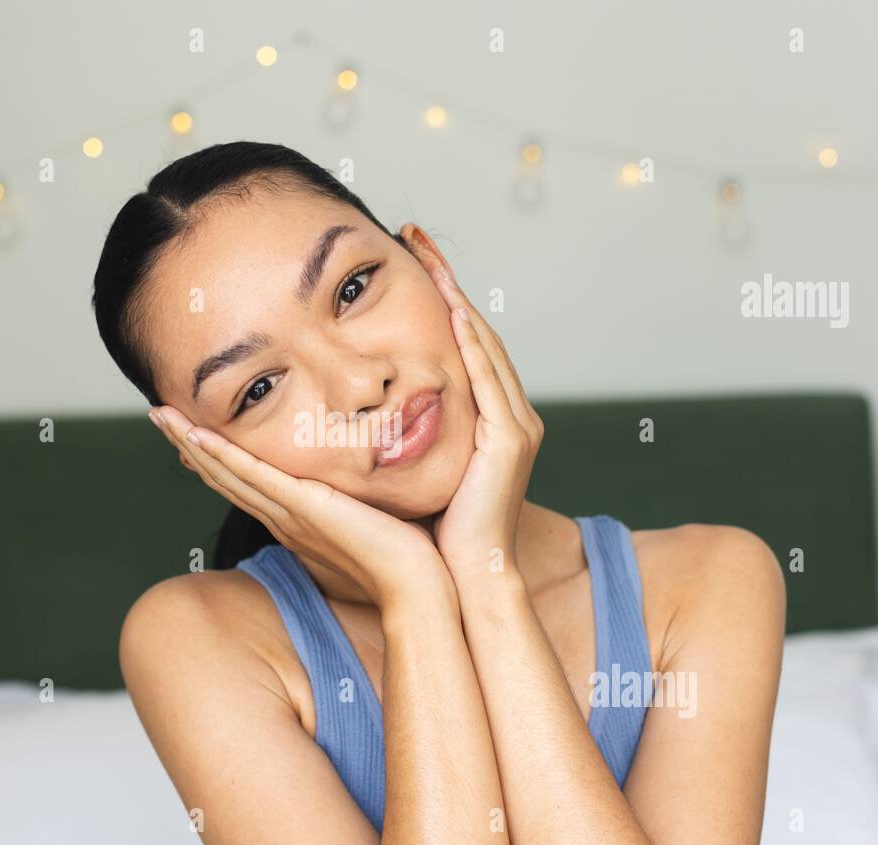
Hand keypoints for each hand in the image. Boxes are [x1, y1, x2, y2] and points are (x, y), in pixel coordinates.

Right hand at [149, 405, 453, 610]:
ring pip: (227, 473)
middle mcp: (283, 517)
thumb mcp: (374, 513)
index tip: (193, 430)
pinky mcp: (301, 509)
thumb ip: (362, 496)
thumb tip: (371, 476)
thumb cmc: (405, 553)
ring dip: (191, 444)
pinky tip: (198, 437)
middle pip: (224, 476)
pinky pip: (253, 477)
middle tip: (159, 414)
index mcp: (297, 518)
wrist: (417, 583)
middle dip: (189, 445)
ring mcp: (288, 514)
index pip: (246, 482)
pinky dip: (223, 457)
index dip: (216, 457)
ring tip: (162, 415)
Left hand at [427, 264, 543, 581]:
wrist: (464, 574)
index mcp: (490, 418)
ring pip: (484, 347)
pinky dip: (473, 346)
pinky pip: (490, 383)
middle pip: (475, 333)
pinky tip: (453, 313)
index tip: (411, 257)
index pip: (462, 344)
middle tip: (417, 236)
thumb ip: (406, 430)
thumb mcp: (419, 465)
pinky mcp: (511, 442)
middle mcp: (510, 415)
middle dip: (448, 282)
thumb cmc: (435, 527)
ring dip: (457, 299)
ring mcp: (516, 426)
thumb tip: (361, 408)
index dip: (440, 297)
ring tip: (429, 257)